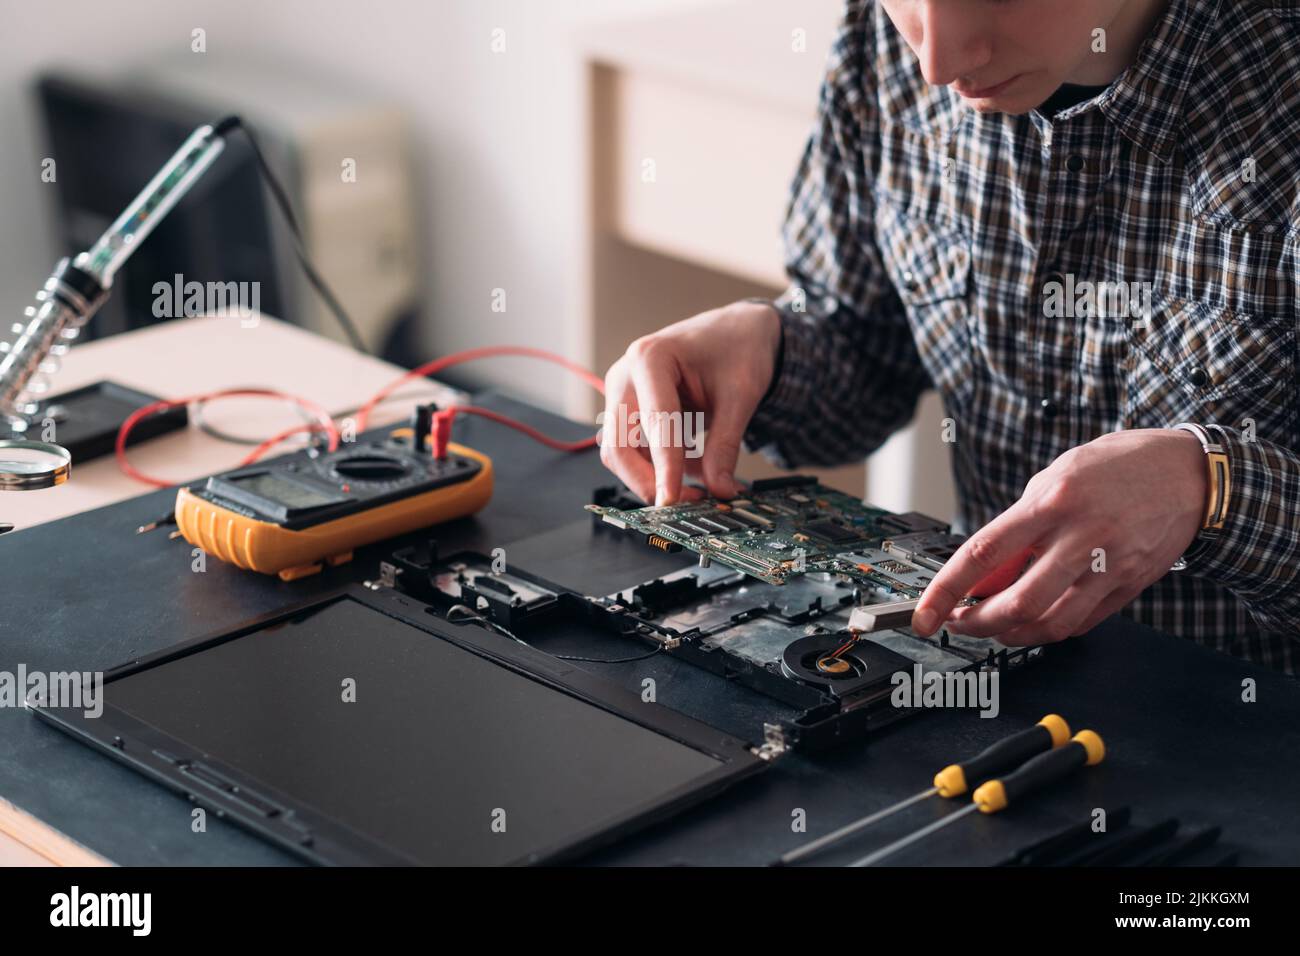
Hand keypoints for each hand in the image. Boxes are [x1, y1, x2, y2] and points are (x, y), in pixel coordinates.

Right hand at [600, 302, 780, 504]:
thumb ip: (725, 445)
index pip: (654, 424)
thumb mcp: (740, 396)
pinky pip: (637, 450)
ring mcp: (625, 395)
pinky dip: (663, 467)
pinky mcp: (633, 411)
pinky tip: (696, 468)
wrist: (736, 332)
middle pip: (618, 445)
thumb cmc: (736, 347)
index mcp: (649, 358)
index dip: (664, 468)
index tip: (672, 500)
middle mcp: (626, 376)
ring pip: (622, 453)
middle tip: (682, 504)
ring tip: (699, 488)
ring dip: (655, 477)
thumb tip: (718, 488)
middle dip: (646, 480)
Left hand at [911, 429, 1207, 644]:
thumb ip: (1017, 526)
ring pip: (1049, 622)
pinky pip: (1080, 622)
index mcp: (1052, 502)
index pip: (984, 554)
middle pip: (1016, 601)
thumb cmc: (1115, 468)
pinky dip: (1047, 630)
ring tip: (992, 626)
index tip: (926, 614)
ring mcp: (1109, 566)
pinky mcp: (1130, 586)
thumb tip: (983, 573)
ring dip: (1010, 634)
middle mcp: (1080, 536)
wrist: (1188, 473)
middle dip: (977, 623)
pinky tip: (1031, 622)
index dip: (947, 590)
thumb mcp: (1054, 478)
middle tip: (959, 623)